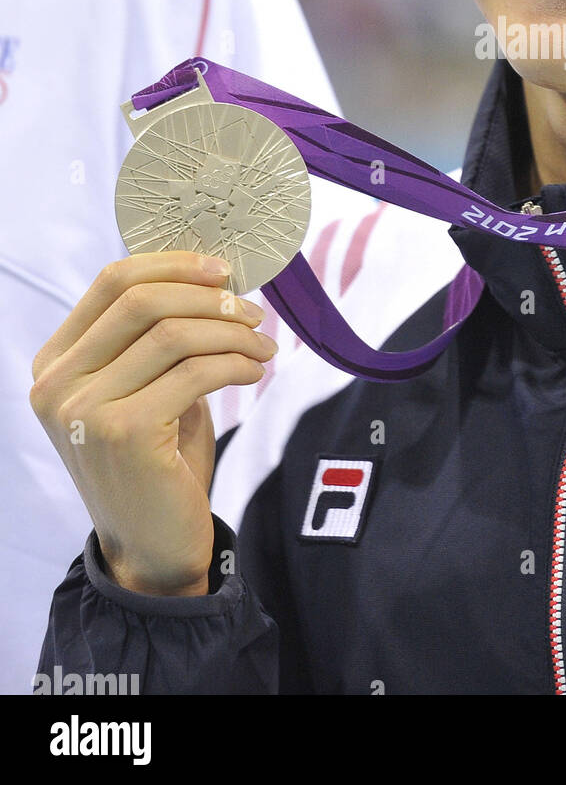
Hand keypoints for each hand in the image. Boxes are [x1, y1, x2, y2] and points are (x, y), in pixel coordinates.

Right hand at [30, 252, 276, 595]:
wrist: (151, 547)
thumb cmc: (154, 461)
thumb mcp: (143, 389)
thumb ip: (157, 337)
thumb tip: (213, 278)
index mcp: (55, 362)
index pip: (112, 283)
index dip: (173, 265)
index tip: (222, 269)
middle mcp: (57, 383)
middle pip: (143, 301)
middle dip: (209, 298)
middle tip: (253, 312)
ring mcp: (85, 409)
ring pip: (173, 334)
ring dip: (231, 333)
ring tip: (262, 347)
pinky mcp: (124, 433)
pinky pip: (195, 373)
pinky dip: (235, 364)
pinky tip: (253, 373)